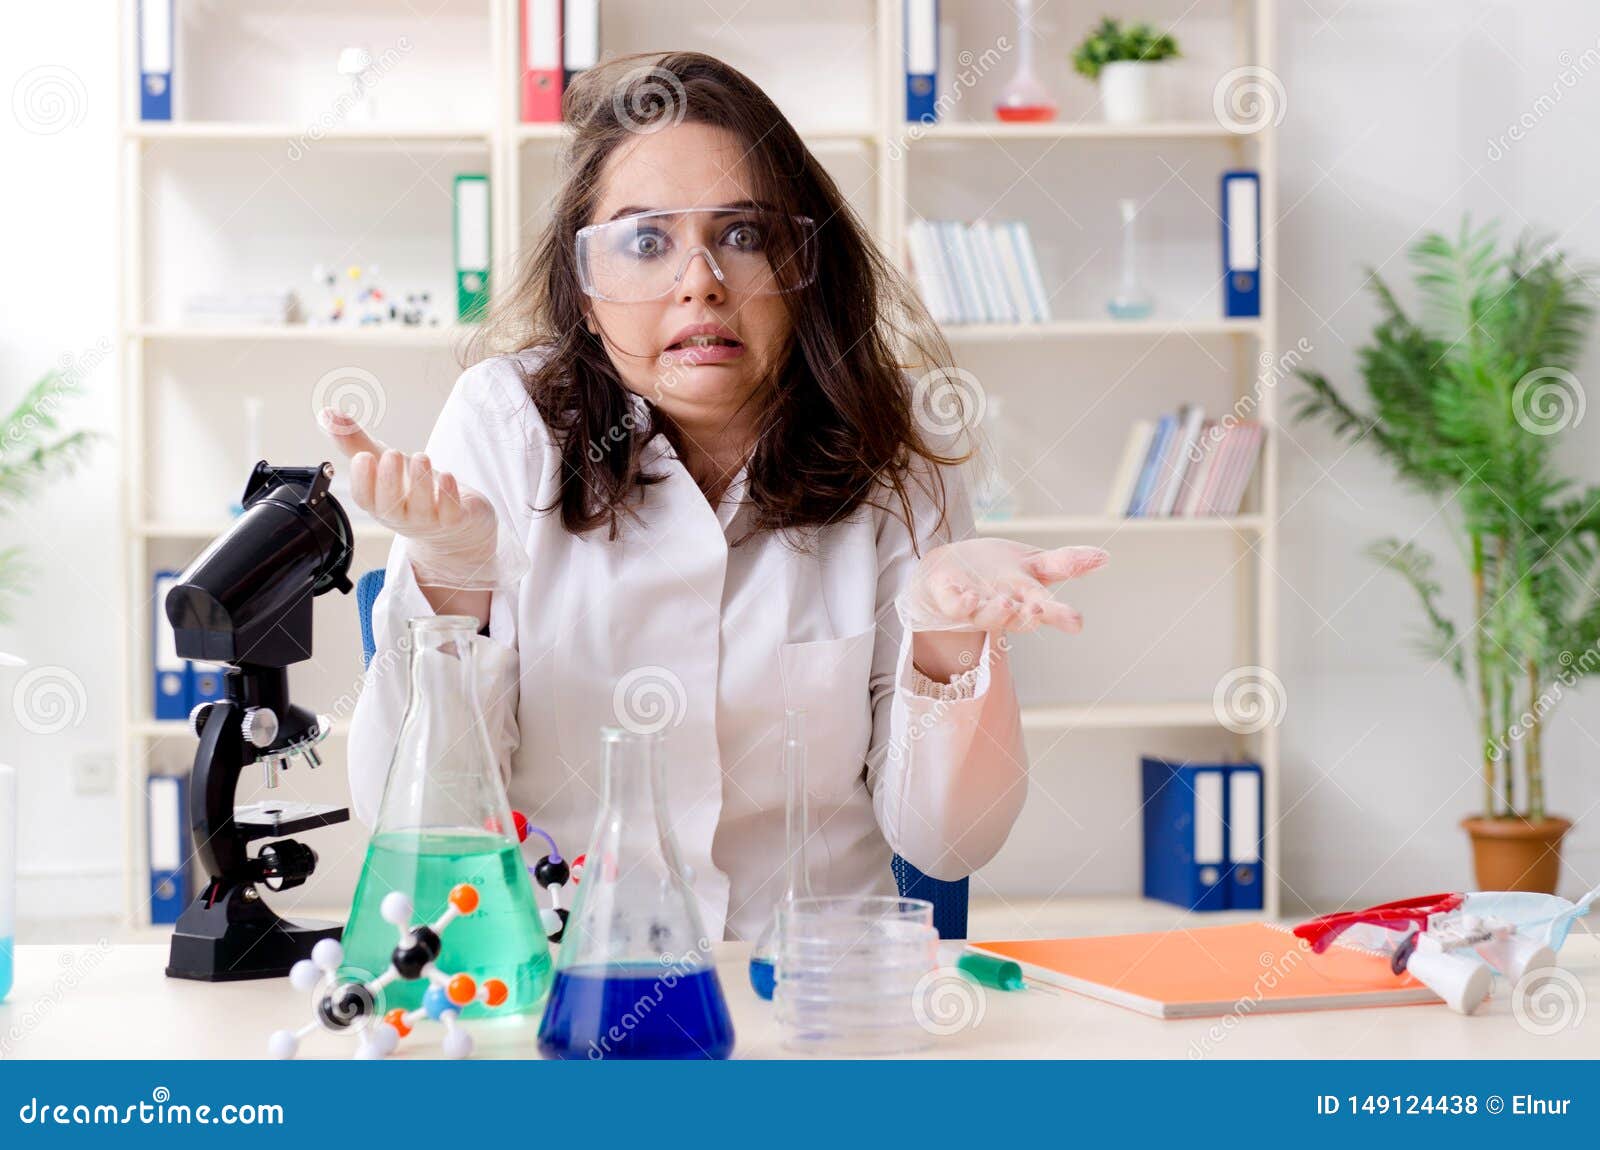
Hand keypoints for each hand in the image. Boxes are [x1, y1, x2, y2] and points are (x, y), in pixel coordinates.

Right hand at [320, 408, 524, 589]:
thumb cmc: (413, 491)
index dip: (362, 480)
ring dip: (420, 480)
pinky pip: (451, 513)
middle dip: (389, 480)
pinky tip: (447, 476)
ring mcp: (430, 521)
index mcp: (380, 503)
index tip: (363, 457)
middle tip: (392, 454)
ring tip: (420, 457)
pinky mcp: (457, 520)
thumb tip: (325, 414)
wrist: (456, 526)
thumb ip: (356, 442)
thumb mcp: (384, 464)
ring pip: (422, 508)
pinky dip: (449, 495)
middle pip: (390, 505)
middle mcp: (402, 515)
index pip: (365, 498)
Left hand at [897, 538, 1108, 634]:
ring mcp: (975, 605)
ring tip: (1007, 604)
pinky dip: (962, 602)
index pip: (1048, 609)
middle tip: (1039, 611)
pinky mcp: (949, 599)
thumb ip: (1066, 562)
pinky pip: (955, 605)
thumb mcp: (1034, 563)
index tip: (1077, 622)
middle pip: (1019, 618)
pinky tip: (969, 597)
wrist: (950, 568)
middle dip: (1029, 617)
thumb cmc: (997, 570)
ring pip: (987, 616)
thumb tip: (1105, 556)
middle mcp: (1003, 607)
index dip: (1060, 615)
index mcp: (1026, 599)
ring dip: (997, 612)